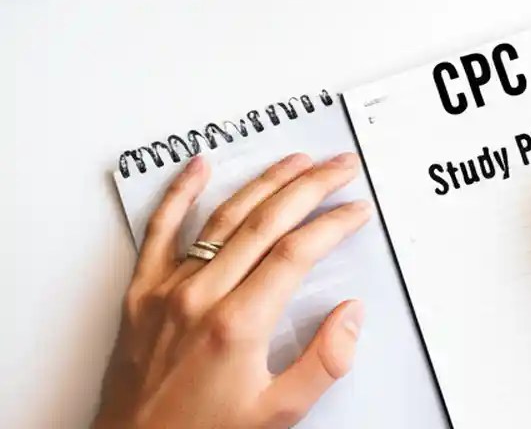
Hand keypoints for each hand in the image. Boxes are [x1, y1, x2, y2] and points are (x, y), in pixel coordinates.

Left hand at [94, 153, 371, 428]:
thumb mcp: (278, 413)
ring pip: (223, 217)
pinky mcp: (141, 293)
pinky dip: (179, 193)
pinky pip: (159, 231)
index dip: (333, 224)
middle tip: (339, 167)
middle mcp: (200, 297)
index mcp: (238, 325)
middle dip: (311, 186)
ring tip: (295, 161)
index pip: (296, 252)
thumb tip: (350, 316)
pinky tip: (199, 168)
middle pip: (266, 221)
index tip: (355, 211)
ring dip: (264, 181)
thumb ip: (323, 362)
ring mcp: (167, 290)